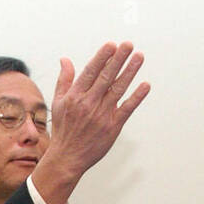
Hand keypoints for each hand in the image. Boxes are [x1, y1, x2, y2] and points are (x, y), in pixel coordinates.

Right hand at [30, 42, 149, 203]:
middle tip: (129, 45)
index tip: (112, 45)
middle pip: (106, 77)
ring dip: (130, 72)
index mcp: (75, 96)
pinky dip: (137, 97)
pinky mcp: (112, 127)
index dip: (102, 57)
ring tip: (139, 57)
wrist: (67, 158)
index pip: (91, 72)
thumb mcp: (57, 102)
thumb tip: (65, 59)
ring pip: (118, 90)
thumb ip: (64, 80)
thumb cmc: (63, 129)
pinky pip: (127, 109)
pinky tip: (145, 85)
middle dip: (118, 59)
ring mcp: (101, 115)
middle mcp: (89, 104)